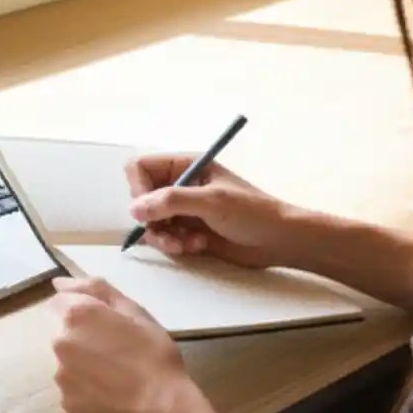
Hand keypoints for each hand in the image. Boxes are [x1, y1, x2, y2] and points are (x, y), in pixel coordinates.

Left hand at [48, 277, 193, 412]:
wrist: (162, 408)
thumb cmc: (154, 353)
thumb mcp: (133, 310)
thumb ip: (94, 289)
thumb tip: (59, 282)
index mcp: (74, 315)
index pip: (57, 302)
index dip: (79, 309)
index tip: (102, 322)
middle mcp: (58, 342)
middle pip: (58, 330)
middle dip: (78, 333)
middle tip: (112, 347)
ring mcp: (59, 374)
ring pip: (63, 358)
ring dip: (79, 359)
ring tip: (111, 371)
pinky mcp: (65, 400)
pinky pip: (70, 384)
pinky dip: (83, 384)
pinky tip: (108, 389)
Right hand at [124, 154, 299, 268]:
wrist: (279, 241)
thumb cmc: (252, 213)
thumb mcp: (212, 201)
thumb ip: (171, 201)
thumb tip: (133, 209)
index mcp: (185, 166)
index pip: (140, 167)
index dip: (138, 188)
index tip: (147, 210)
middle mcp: (179, 185)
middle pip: (140, 197)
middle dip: (152, 219)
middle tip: (169, 232)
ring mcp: (181, 210)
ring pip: (149, 222)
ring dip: (164, 236)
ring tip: (186, 244)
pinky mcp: (185, 231)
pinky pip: (163, 238)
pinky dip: (174, 245)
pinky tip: (197, 246)